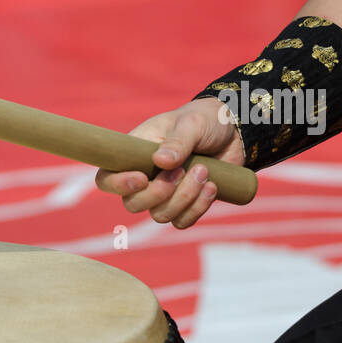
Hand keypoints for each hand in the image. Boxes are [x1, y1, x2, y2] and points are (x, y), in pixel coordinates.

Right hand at [95, 97, 246, 228]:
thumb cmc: (204, 121)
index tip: (143, 178)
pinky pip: (182, 221)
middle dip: (159, 193)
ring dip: (184, 198)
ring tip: (204, 172)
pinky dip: (198, 208)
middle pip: (133, 204)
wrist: (233, 133)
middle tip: (182, 171)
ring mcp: (165, 194)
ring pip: (160, 215)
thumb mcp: (191, 124)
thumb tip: (161, 162)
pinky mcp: (185, 205)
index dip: (118, 185)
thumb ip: (177, 142)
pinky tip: (212, 187)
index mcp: (135, 154)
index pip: (107, 179)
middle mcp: (145, 177)